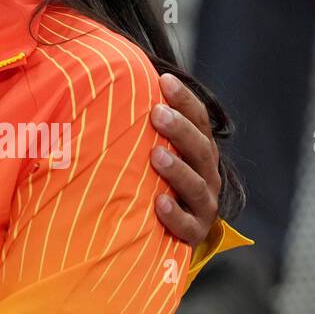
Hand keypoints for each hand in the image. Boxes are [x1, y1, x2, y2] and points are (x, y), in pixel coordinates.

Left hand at [149, 72, 220, 244]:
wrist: (164, 232)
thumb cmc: (150, 178)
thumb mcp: (149, 149)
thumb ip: (140, 124)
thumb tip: (108, 83)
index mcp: (199, 151)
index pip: (198, 120)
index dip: (184, 100)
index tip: (164, 80)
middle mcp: (206, 175)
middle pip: (199, 149)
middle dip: (179, 129)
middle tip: (156, 113)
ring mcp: (202, 206)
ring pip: (196, 186)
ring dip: (177, 169)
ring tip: (155, 155)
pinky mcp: (193, 234)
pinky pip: (186, 225)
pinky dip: (174, 215)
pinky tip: (158, 204)